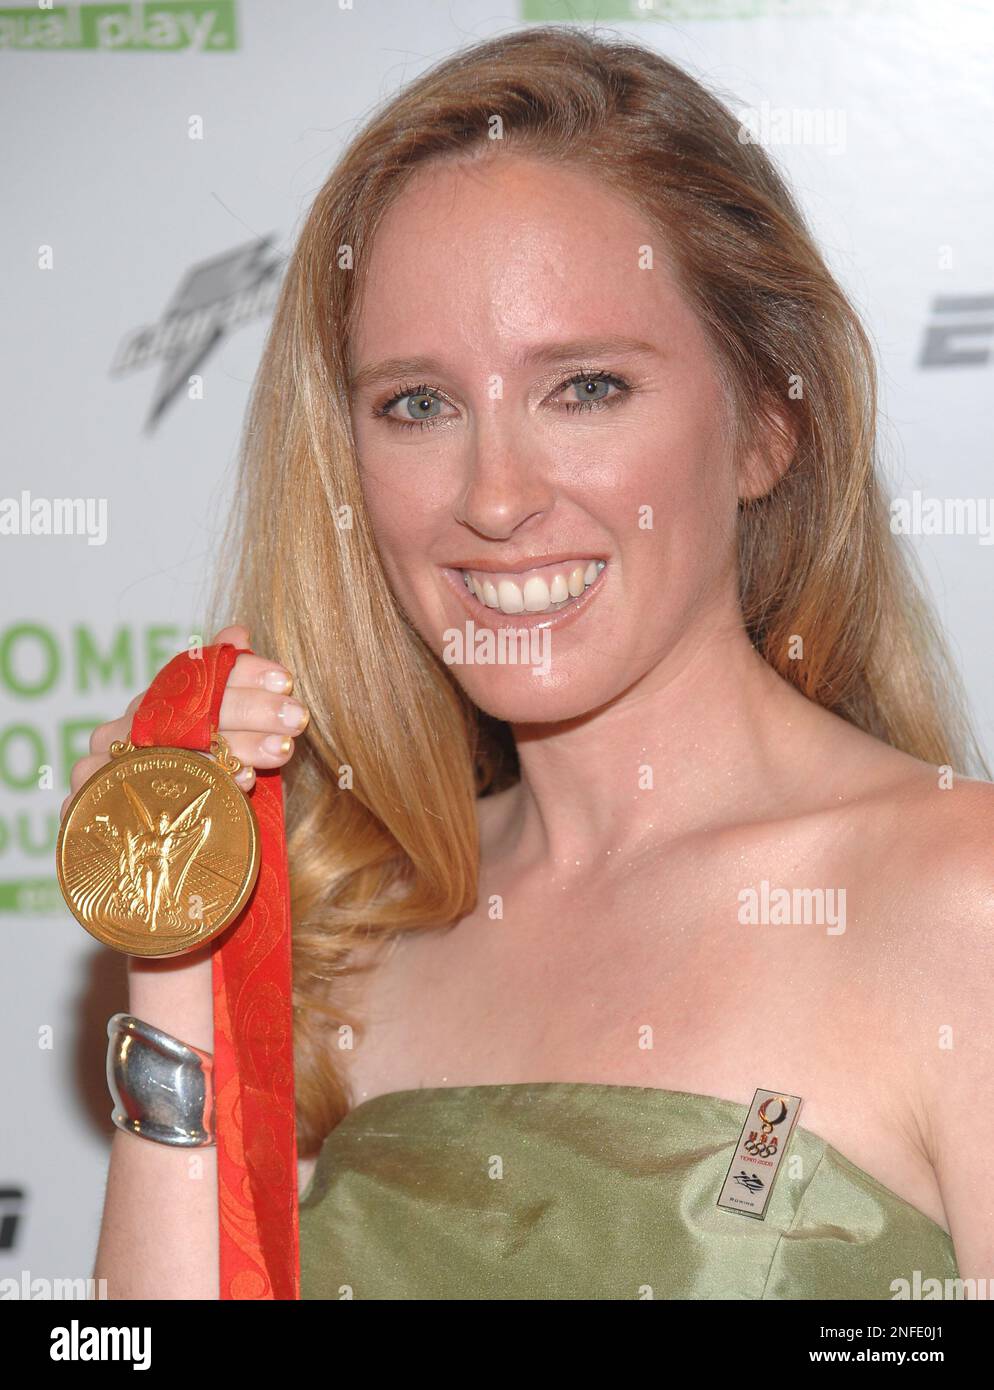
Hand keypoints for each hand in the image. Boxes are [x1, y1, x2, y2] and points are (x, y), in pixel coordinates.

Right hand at [59, 623, 307, 820]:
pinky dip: (204, 782)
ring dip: (234, 745)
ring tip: (280, 750)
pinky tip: (241, 783)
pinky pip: (152, 788)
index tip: (285, 680)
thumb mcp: (218, 736)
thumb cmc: (194, 787)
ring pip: (174, 744)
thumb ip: (224, 684)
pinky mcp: (94, 802)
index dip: (242, 673)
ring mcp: (105, 764)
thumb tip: (238, 632)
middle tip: (296, 718)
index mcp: (152, 705)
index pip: (195, 673)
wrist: (146, 856)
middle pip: (186, 708)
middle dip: (251, 710)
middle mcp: (124, 728)